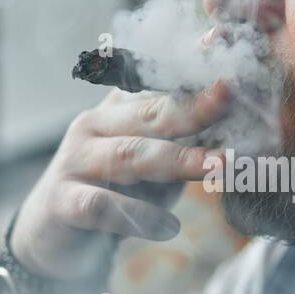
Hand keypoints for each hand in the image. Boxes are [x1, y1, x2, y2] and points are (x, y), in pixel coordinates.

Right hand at [9, 80, 230, 278]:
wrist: (53, 239)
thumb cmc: (115, 194)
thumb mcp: (152, 167)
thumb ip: (185, 146)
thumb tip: (241, 134)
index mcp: (118, 111)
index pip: (160, 86)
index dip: (192, 69)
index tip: (228, 54)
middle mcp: (94, 127)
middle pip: (150, 114)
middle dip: (194, 106)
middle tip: (232, 98)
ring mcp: (75, 162)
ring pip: (130, 155)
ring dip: (178, 159)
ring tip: (218, 167)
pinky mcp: (62, 201)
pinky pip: (102, 205)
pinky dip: (138, 215)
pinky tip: (168, 227)